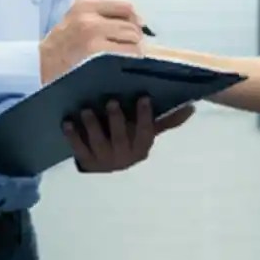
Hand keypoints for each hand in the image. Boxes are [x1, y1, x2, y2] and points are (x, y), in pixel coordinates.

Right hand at [39, 0, 146, 84]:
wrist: (36, 74)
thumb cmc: (59, 52)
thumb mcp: (74, 24)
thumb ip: (101, 18)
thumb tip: (139, 22)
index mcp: (84, 6)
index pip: (126, 7)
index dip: (132, 22)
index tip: (128, 35)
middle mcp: (89, 18)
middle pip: (132, 27)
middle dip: (132, 41)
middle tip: (121, 55)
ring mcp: (93, 37)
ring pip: (134, 42)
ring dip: (132, 55)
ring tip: (116, 64)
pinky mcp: (98, 55)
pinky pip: (129, 57)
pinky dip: (128, 65)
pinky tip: (116, 71)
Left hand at [62, 97, 195, 172]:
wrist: (106, 162)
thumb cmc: (130, 139)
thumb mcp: (147, 131)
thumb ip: (167, 120)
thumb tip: (192, 107)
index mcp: (141, 148)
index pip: (147, 132)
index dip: (146, 116)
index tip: (143, 97)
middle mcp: (124, 157)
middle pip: (121, 138)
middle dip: (117, 120)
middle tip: (111, 101)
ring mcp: (104, 161)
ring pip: (98, 144)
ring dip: (92, 126)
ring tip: (86, 110)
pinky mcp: (86, 161)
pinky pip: (78, 149)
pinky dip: (72, 136)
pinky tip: (67, 122)